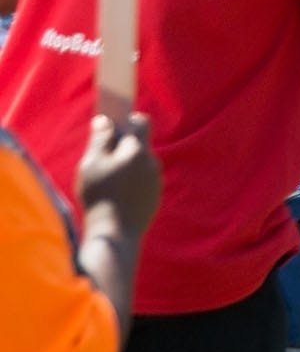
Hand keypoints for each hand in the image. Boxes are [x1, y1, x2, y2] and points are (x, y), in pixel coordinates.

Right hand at [75, 112, 158, 237]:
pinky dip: (130, 181)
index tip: (114, 120)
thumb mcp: (91, 164)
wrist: (114, 232)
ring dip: (126, 164)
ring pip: (140, 163)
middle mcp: (152, 162)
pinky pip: (142, 180)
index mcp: (138, 149)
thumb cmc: (99, 195)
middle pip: (139, 144)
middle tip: (103, 153)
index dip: (127, 118)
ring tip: (106, 175)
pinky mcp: (154, 196)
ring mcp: (155, 180)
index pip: (141, 122)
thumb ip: (100, 139)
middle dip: (123, 144)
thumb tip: (105, 121)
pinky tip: (115, 191)